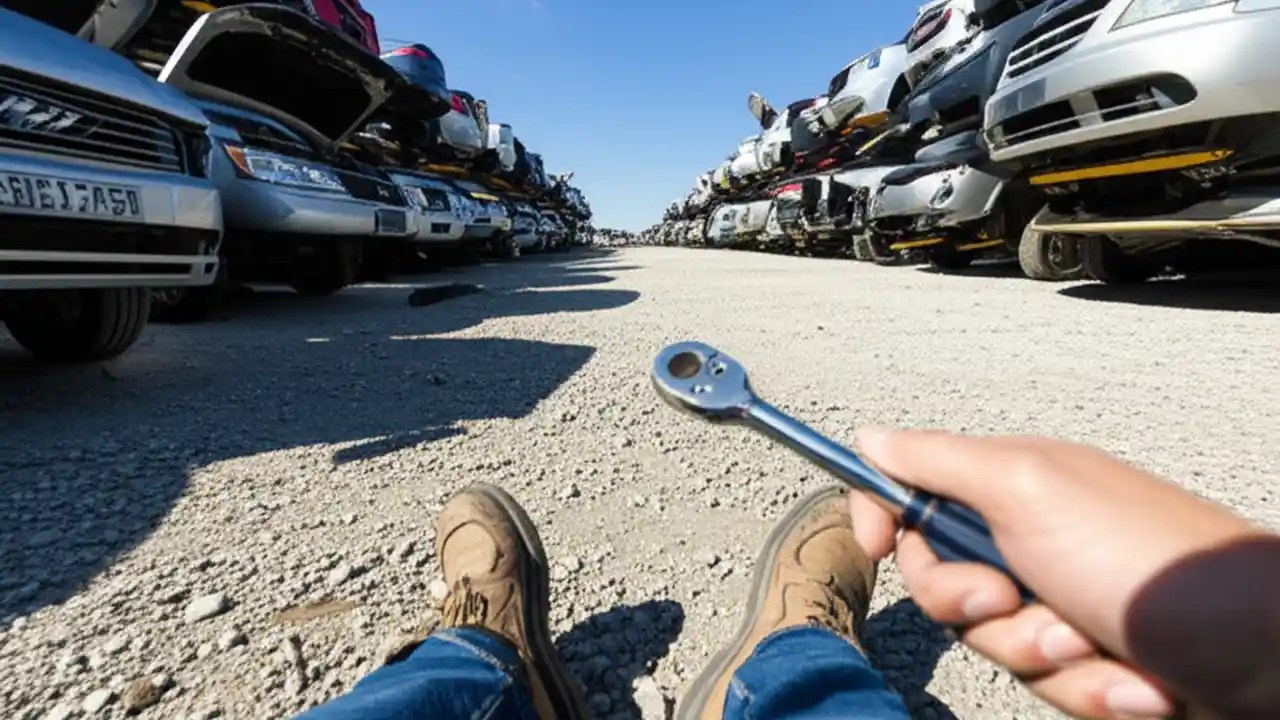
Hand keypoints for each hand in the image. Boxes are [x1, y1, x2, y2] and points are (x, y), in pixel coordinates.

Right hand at [847, 428, 1275, 719]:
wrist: (1265, 653)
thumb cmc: (1151, 562)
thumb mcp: (1027, 489)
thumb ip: (938, 462)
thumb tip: (871, 438)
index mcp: (1013, 484)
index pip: (913, 486)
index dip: (882, 514)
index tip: (875, 546)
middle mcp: (1034, 538)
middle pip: (941, 581)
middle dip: (974, 607)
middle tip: (1016, 596)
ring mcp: (1066, 600)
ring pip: (994, 644)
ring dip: (1043, 658)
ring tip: (1097, 646)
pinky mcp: (1096, 658)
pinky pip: (1050, 687)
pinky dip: (1090, 692)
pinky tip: (1136, 681)